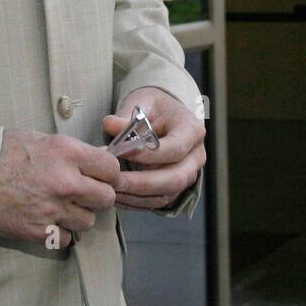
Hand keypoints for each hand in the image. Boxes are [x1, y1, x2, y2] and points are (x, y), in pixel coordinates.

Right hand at [0, 128, 121, 247]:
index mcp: (67, 152)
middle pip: (106, 198)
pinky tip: (47, 220)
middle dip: (98, 196)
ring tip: (62, 207)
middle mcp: (66, 181)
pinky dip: (59, 233)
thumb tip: (92, 161)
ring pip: (88, 221)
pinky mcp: (39, 232)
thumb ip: (68, 153)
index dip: (108, 174)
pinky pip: (66, 239)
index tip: (102, 176)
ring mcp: (53, 209)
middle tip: (84, 194)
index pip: (111, 168)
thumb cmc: (0, 152)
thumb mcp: (39, 139)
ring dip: (78, 216)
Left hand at [102, 87, 205, 210]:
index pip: (176, 148)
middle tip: (114, 180)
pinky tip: (116, 195)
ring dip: (136, 196)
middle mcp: (195, 156)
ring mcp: (187, 175)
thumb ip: (127, 116)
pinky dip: (135, 202)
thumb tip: (110, 124)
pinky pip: (156, 202)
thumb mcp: (142, 103)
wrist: (164, 118)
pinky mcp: (175, 189)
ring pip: (165, 194)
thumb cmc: (154, 108)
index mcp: (192, 130)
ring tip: (111, 189)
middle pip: (175, 178)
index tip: (124, 151)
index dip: (150, 154)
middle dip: (142, 183)